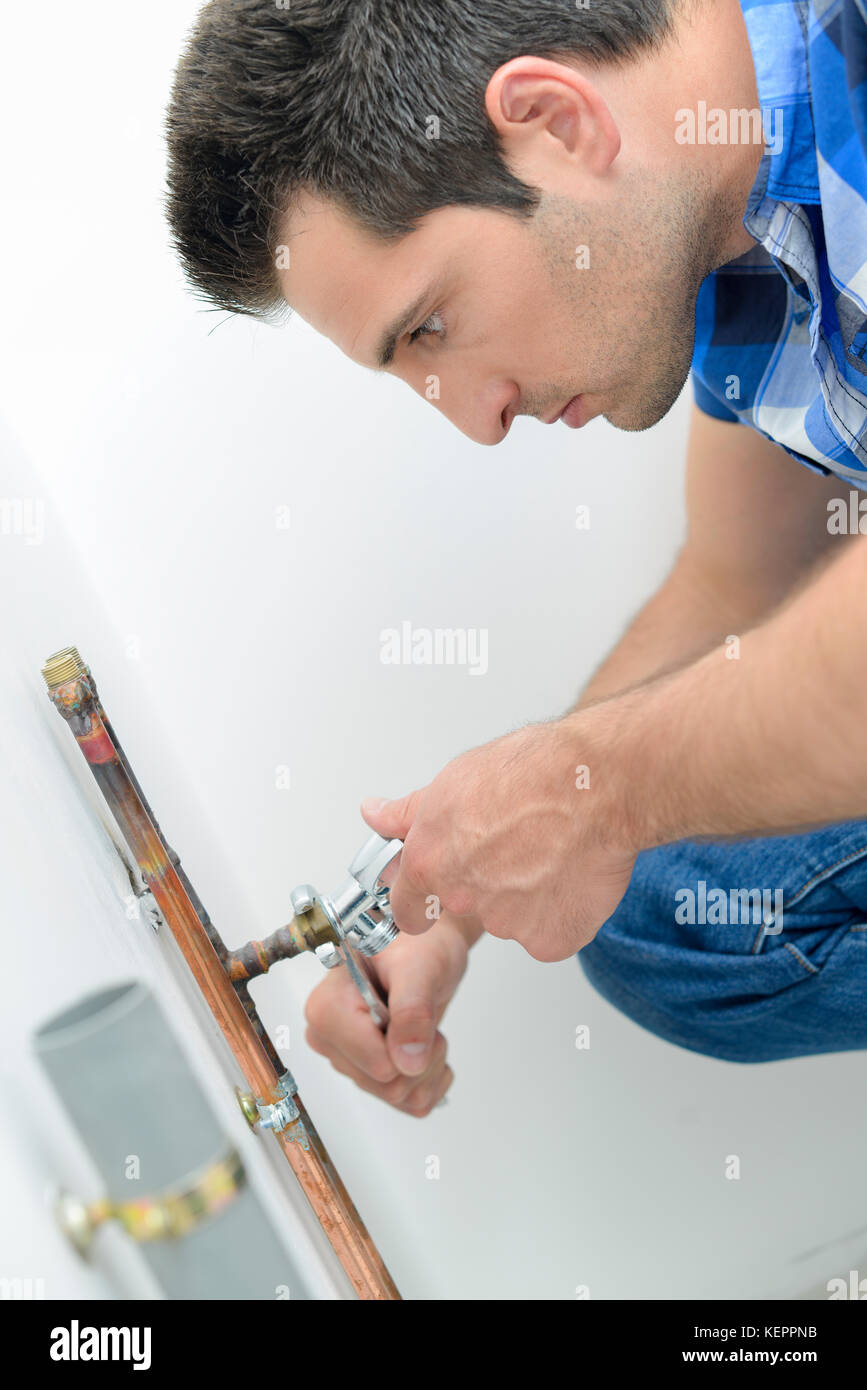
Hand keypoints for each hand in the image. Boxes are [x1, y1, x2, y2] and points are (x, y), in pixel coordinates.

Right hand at [304, 912, 471, 1115]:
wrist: (423, 944)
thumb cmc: (415, 943)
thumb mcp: (419, 966)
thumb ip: (412, 1010)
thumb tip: (407, 1062)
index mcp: (326, 1011)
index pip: (377, 1065)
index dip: (407, 1041)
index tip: (410, 1005)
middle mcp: (329, 1040)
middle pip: (387, 1085)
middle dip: (421, 1055)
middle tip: (422, 1011)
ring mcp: (347, 1060)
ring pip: (399, 1096)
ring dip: (427, 1064)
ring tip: (422, 1023)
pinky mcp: (368, 1074)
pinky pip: (409, 1104)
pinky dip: (429, 1078)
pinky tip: (425, 1045)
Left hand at [361, 716, 637, 962]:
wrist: (597, 784)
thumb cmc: (532, 773)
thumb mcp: (453, 779)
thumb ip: (407, 812)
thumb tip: (375, 814)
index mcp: (429, 863)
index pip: (406, 909)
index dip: (424, 897)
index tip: (439, 886)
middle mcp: (461, 899)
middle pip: (465, 908)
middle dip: (483, 886)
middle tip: (514, 848)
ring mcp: (507, 925)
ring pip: (511, 919)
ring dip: (525, 896)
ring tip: (550, 851)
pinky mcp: (550, 939)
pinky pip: (550, 934)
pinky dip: (561, 912)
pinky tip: (571, 872)